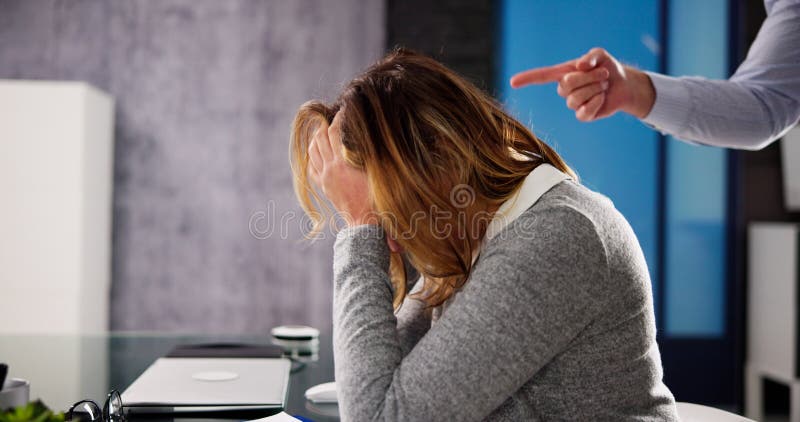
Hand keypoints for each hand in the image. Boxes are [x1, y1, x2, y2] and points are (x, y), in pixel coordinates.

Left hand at [307, 113, 373, 226]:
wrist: (365, 222)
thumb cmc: (377, 198)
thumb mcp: (378, 172)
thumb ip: (372, 153)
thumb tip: (372, 134)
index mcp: (342, 162)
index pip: (335, 131)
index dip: (339, 118)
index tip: (345, 110)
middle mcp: (330, 168)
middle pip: (320, 138)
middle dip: (325, 124)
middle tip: (333, 118)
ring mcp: (325, 178)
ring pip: (313, 152)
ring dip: (316, 139)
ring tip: (324, 132)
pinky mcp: (324, 187)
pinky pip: (312, 168)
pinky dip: (313, 157)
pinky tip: (319, 153)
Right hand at [509, 48, 655, 120]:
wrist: (623, 84)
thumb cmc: (607, 67)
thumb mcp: (600, 55)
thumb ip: (590, 56)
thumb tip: (579, 67)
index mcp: (563, 74)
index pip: (542, 76)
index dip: (527, 78)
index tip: (513, 82)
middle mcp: (565, 89)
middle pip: (565, 85)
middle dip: (588, 77)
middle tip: (603, 73)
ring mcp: (573, 104)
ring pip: (576, 99)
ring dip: (595, 88)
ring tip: (604, 83)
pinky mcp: (583, 115)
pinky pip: (584, 111)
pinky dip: (597, 101)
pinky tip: (602, 97)